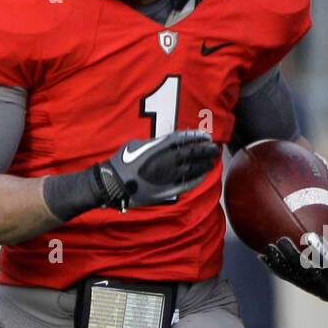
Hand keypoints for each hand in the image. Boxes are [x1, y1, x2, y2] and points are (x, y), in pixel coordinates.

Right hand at [96, 130, 219, 211]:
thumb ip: (155, 143)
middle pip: (193, 153)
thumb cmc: (122, 162)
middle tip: (214, 149)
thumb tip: (165, 142)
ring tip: (211, 162)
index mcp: (160, 147)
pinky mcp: (167, 190)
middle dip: (206, 150)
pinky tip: (202, 176)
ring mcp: (169, 176)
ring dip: (204, 164)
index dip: (197, 137)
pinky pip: (187, 184)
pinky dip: (196, 179)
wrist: (114, 183)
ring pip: (193, 169)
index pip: (184, 139)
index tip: (206, 137)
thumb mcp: (138, 144)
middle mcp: (168, 160)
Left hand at [261, 207, 327, 301]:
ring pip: (293, 275)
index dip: (319, 250)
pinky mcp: (300, 286)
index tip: (310, 236)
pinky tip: (261, 256)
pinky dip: (274, 267)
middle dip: (293, 256)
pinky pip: (286, 276)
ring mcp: (311, 286)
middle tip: (281, 239)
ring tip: (268, 247)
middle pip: (306, 270)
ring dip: (279, 261)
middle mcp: (324, 283)